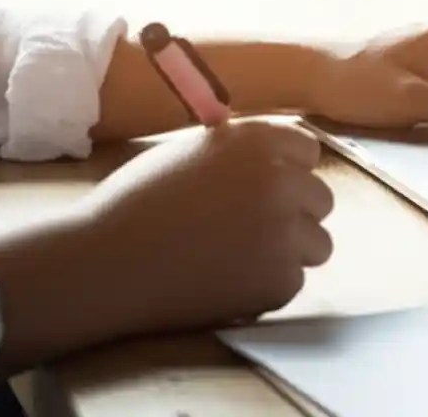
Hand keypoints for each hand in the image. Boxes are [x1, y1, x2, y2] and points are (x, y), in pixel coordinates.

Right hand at [0, 121, 332, 372]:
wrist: (106, 262)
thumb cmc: (138, 202)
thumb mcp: (194, 151)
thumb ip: (243, 152)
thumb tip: (281, 161)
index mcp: (260, 140)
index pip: (308, 153)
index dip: (286, 172)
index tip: (260, 189)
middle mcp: (282, 181)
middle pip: (321, 198)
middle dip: (293, 214)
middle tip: (245, 230)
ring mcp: (285, 233)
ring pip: (318, 244)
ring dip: (288, 252)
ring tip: (236, 257)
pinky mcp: (280, 281)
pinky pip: (293, 282)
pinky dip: (266, 287)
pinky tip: (223, 282)